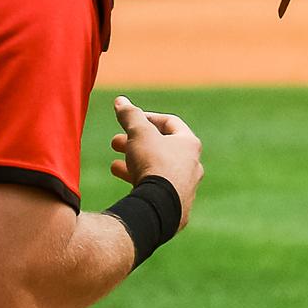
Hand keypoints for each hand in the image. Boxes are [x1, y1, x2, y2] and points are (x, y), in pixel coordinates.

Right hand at [109, 95, 203, 227]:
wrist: (160, 207)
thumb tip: (121, 100)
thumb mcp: (139, 134)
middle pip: (163, 147)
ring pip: (158, 168)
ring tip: (115, 163)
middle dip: (137, 142)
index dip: (148, 118)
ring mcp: (186, 186)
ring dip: (135, 162)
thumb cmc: (154, 164)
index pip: (170, 123)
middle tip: (116, 142)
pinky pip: (157, 187)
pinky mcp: (177, 205)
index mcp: (189, 144)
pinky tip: (122, 180)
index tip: (130, 119)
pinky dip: (139, 179)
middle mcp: (192, 165)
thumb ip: (130, 116)